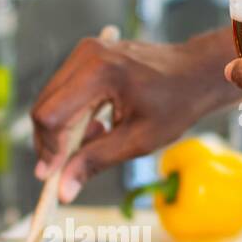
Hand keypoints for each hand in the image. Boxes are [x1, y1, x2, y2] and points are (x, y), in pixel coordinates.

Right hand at [32, 30, 237, 201]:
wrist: (197, 72)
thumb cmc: (176, 104)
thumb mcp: (138, 141)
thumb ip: (95, 162)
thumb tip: (62, 190)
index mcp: (99, 72)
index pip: (51, 115)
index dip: (47, 149)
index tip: (51, 177)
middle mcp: (86, 55)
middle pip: (45, 106)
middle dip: (51, 142)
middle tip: (69, 168)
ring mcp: (86, 51)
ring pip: (51, 100)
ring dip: (64, 129)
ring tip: (100, 138)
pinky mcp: (88, 55)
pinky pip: (64, 92)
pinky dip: (72, 115)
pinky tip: (100, 125)